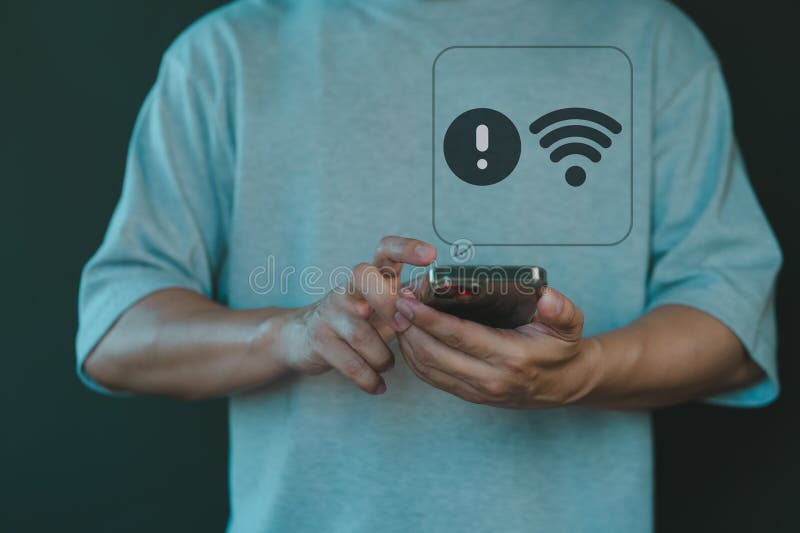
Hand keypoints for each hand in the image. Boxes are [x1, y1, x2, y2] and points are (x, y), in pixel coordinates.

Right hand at [276, 236, 436, 394]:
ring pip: (362, 333)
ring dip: (383, 357)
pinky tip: (378, 385)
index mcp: (370, 277)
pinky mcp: (319, 339)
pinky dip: (370, 380)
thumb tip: (445, 292)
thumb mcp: (384, 306)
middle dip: (388, 302)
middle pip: (364, 275)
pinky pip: (351, 364)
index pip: (385, 250)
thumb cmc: (358, 321)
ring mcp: (330, 311)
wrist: (304, 338)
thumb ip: (410, 300)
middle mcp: (348, 288)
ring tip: (388, 366)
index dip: (406, 248)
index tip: (430, 254)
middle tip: (401, 327)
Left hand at [393, 287, 601, 407]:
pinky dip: (414, 357)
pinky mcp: (469, 396)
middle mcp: (490, 379)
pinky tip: (409, 336)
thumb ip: (560, 309)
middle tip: (396, 301)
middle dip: (409, 327)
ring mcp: (477, 392)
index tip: (408, 299)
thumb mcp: (569, 325)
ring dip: (407, 342)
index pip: (458, 336)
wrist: (566, 385)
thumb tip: (547, 297)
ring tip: (398, 314)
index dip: (428, 318)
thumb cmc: (561, 348)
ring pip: (427, 369)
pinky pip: (432, 378)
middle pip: (434, 354)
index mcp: (511, 357)